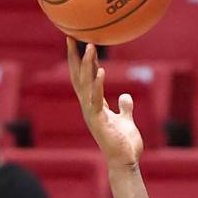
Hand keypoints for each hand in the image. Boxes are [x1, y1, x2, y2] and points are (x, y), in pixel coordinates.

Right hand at [67, 38, 142, 167]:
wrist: (125, 162)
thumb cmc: (124, 144)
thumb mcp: (126, 120)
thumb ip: (125, 107)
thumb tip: (125, 95)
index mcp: (93, 105)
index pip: (83, 78)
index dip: (79, 60)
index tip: (77, 42)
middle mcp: (88, 107)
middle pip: (78, 77)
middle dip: (74, 56)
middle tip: (71, 35)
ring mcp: (91, 114)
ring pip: (85, 85)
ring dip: (86, 65)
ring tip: (89, 47)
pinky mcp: (99, 121)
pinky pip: (96, 99)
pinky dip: (98, 84)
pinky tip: (101, 70)